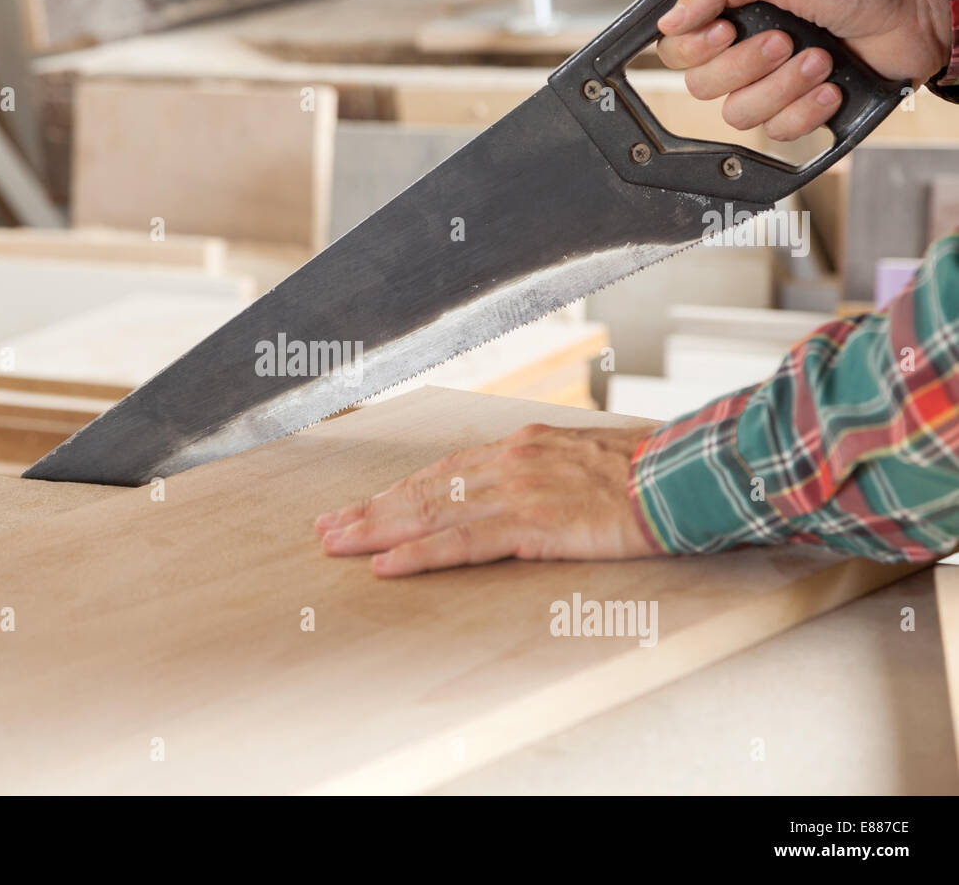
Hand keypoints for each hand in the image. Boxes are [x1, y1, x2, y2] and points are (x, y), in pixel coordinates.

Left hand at [315, 423, 659, 576]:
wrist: (685, 474)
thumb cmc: (645, 472)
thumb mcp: (583, 461)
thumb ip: (543, 473)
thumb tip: (518, 489)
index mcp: (519, 447)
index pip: (442, 473)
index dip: (397, 491)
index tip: (360, 505)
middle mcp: (508, 462)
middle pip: (423, 490)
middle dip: (370, 510)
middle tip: (327, 528)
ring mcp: (518, 491)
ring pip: (431, 513)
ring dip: (378, 531)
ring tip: (337, 545)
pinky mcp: (534, 523)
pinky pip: (464, 543)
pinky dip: (420, 554)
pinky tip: (386, 565)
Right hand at [657, 0, 951, 140]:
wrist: (913, 16)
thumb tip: (669, 19)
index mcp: (731, 18)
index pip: (677, 50)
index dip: (694, 48)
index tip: (726, 31)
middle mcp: (742, 56)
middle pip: (702, 86)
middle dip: (748, 65)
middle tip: (787, 40)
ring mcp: (768, 89)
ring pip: (738, 114)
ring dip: (783, 87)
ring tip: (821, 60)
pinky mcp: (795, 115)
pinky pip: (776, 132)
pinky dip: (806, 110)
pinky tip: (831, 88)